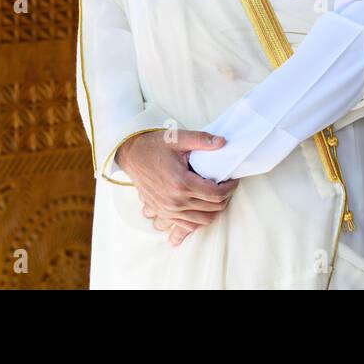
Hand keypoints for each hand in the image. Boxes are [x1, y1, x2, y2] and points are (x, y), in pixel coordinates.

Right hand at [115, 129, 239, 245]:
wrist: (131, 155)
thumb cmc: (153, 146)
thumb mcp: (177, 138)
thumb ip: (201, 140)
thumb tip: (222, 142)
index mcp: (181, 183)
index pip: (216, 194)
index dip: (230, 187)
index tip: (232, 179)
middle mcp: (175, 201)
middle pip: (213, 208)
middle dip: (225, 197)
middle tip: (226, 185)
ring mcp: (168, 210)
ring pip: (202, 220)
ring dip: (214, 210)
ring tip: (216, 195)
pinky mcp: (163, 212)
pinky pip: (187, 224)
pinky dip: (199, 218)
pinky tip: (202, 205)